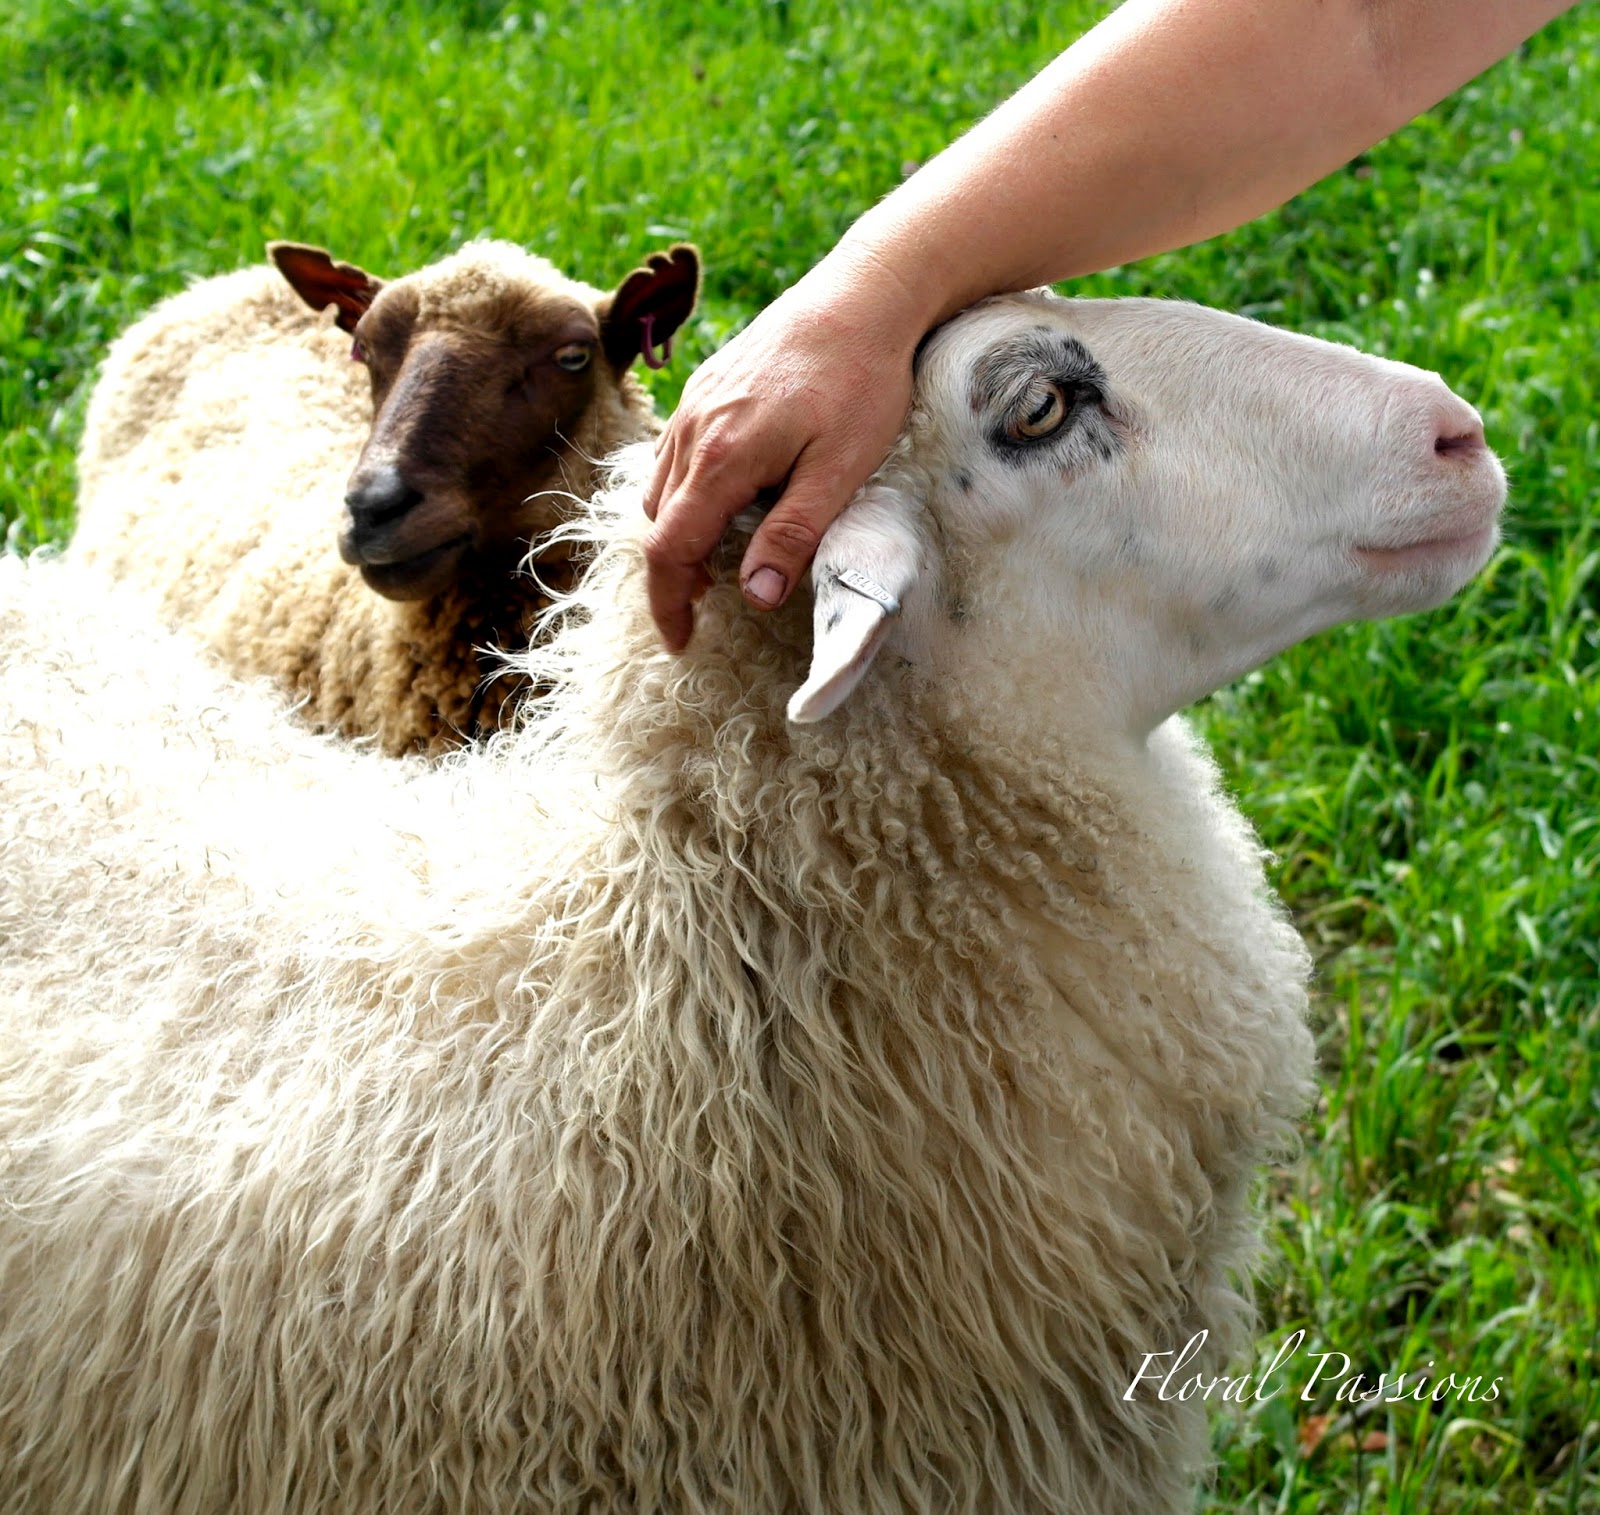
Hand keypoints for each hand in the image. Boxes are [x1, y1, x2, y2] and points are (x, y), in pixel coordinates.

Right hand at [642, 243, 928, 650]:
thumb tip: (754, 597)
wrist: (862, 294)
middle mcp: (693, 432)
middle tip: (705, 609)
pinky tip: (721, 499)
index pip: (668, 550)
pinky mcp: (707, 387)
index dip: (668, 603)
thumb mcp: (840, 470)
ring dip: (677, 532)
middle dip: (672, 574)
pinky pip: (674, 453)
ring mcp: (695, 405)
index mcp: (721, 461)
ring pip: (659, 487)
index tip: (681, 641)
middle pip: (656, 523)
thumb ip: (792, 534)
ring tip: (716, 561)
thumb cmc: (861, 382)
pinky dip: (683, 491)